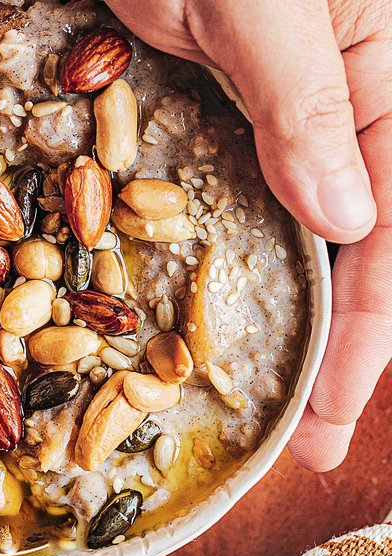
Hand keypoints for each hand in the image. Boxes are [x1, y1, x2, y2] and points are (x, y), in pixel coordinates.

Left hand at [107, 0, 389, 470]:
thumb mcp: (261, 5)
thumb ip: (306, 105)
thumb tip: (353, 223)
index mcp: (391, 77)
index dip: (372, 335)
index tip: (337, 415)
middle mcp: (364, 101)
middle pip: (377, 244)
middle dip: (353, 345)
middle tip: (320, 435)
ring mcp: (310, 104)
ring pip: (332, 229)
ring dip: (318, 314)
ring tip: (298, 394)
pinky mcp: (255, 102)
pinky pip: (279, 191)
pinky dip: (276, 254)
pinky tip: (263, 299)